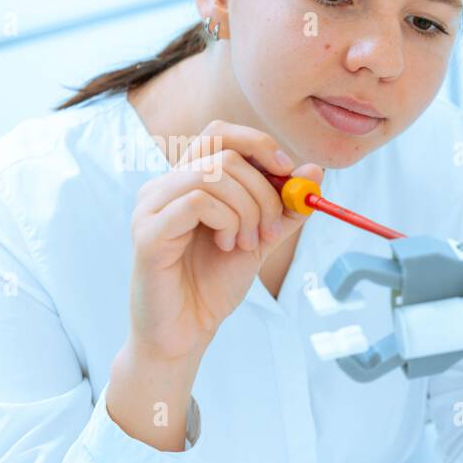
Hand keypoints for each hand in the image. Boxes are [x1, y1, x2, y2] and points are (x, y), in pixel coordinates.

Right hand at [126, 120, 322, 363]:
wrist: (187, 330)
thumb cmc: (214, 284)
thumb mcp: (262, 239)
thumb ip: (285, 208)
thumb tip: (315, 171)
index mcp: (187, 181)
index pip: (219, 132)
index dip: (258, 144)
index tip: (287, 171)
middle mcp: (163, 186)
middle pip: (223, 151)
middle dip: (263, 189)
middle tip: (272, 227)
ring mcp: (151, 206)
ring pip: (213, 173)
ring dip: (247, 208)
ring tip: (248, 243)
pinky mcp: (147, 232)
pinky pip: (197, 201)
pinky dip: (227, 221)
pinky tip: (228, 247)